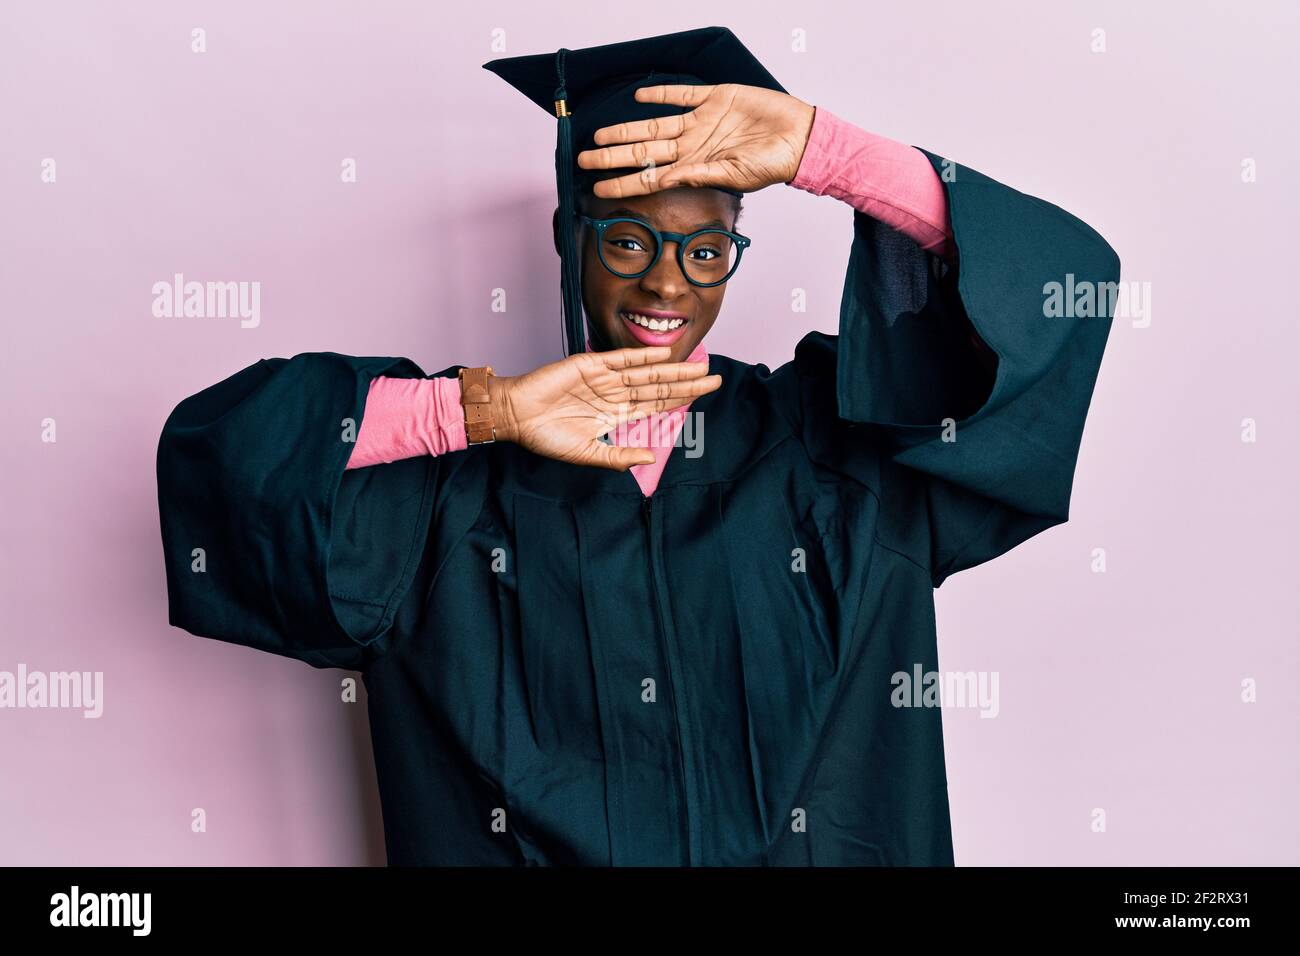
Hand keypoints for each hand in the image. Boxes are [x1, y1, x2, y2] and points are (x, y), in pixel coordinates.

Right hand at [488, 346, 720, 470]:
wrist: (518, 416)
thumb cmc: (547, 436)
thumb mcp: (587, 453)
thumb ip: (619, 456)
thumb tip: (650, 458)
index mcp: (616, 415)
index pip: (657, 406)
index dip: (681, 400)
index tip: (705, 395)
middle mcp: (615, 394)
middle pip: (659, 388)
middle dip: (687, 384)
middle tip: (715, 379)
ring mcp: (604, 379)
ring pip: (646, 374)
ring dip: (673, 370)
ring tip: (699, 367)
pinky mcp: (590, 365)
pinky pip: (621, 359)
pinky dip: (642, 356)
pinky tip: (664, 354)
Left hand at [576, 84, 816, 197]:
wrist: (801, 138)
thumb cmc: (773, 164)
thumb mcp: (734, 175)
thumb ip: (699, 175)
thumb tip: (667, 179)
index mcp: (695, 168)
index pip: (649, 178)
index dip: (623, 183)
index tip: (597, 189)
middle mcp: (693, 146)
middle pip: (643, 151)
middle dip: (612, 156)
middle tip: (584, 159)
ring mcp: (701, 122)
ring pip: (653, 127)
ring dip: (626, 130)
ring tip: (599, 134)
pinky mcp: (715, 99)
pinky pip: (680, 95)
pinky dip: (659, 94)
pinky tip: (637, 97)